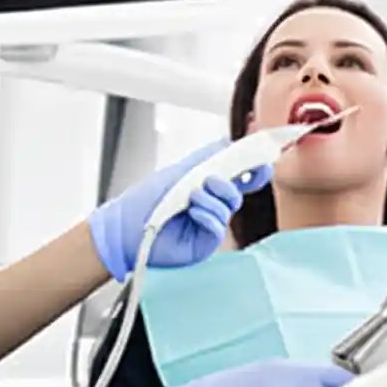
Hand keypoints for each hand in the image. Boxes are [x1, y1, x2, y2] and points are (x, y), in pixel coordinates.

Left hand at [88, 139, 272, 281]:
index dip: (252, 170)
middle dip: (228, 183)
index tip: (262, 163)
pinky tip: (193, 213)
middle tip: (211, 179)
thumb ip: (205, 157)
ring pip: (229, 208)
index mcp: (206, 186)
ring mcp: (208, 224)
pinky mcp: (204, 242)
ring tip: (192, 196)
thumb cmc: (144, 200)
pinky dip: (208, 216)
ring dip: (213, 198)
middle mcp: (210, 205)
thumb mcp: (178, 171)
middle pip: (236, 191)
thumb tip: (228, 143)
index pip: (236, 177)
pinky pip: (218, 227)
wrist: (125, 227)